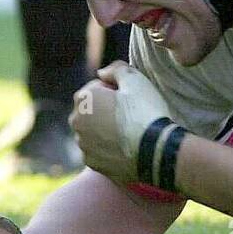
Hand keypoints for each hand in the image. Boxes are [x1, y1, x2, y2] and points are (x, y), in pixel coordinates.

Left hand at [69, 61, 170, 183]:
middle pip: (94, 111)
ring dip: (108, 130)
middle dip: (108, 110)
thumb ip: (116, 69)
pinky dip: (111, 149)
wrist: (155, 151)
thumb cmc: (145, 112)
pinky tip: (128, 147)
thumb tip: (102, 72)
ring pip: (96, 132)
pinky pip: (100, 151)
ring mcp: (83, 145)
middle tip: (134, 115)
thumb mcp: (136, 79)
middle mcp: (76, 122)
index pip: (98, 87)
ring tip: (133, 133)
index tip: (133, 97)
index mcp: (83, 99)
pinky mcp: (93, 164)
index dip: (117, 90)